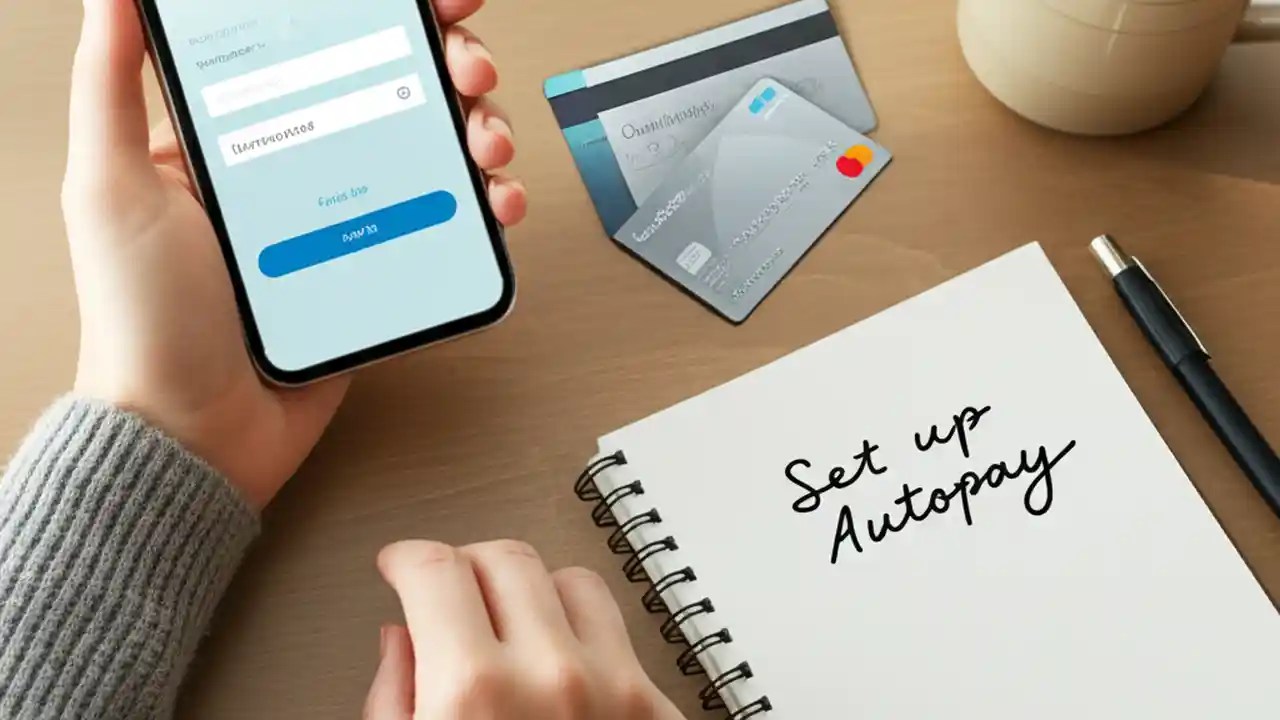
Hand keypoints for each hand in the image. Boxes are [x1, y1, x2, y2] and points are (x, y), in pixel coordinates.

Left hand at [63, 0, 526, 508]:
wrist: (197, 433)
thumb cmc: (143, 321)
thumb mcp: (110, 186)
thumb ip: (110, 84)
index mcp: (242, 139)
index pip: (323, 50)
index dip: (382, 17)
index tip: (429, 0)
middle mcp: (303, 171)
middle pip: (397, 92)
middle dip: (450, 66)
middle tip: (469, 71)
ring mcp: (349, 222)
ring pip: (435, 153)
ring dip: (480, 130)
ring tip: (487, 141)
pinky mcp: (382, 271)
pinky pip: (448, 224)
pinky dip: (487, 205)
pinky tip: (497, 200)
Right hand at [366, 541, 688, 719]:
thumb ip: (395, 698)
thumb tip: (404, 640)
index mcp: (471, 693)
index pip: (434, 568)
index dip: (407, 559)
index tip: (403, 565)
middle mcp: (550, 679)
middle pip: (503, 558)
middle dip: (466, 567)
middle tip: (450, 595)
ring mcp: (614, 689)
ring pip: (569, 580)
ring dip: (532, 593)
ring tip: (511, 630)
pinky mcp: (656, 708)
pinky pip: (619, 631)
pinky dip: (583, 636)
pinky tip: (561, 665)